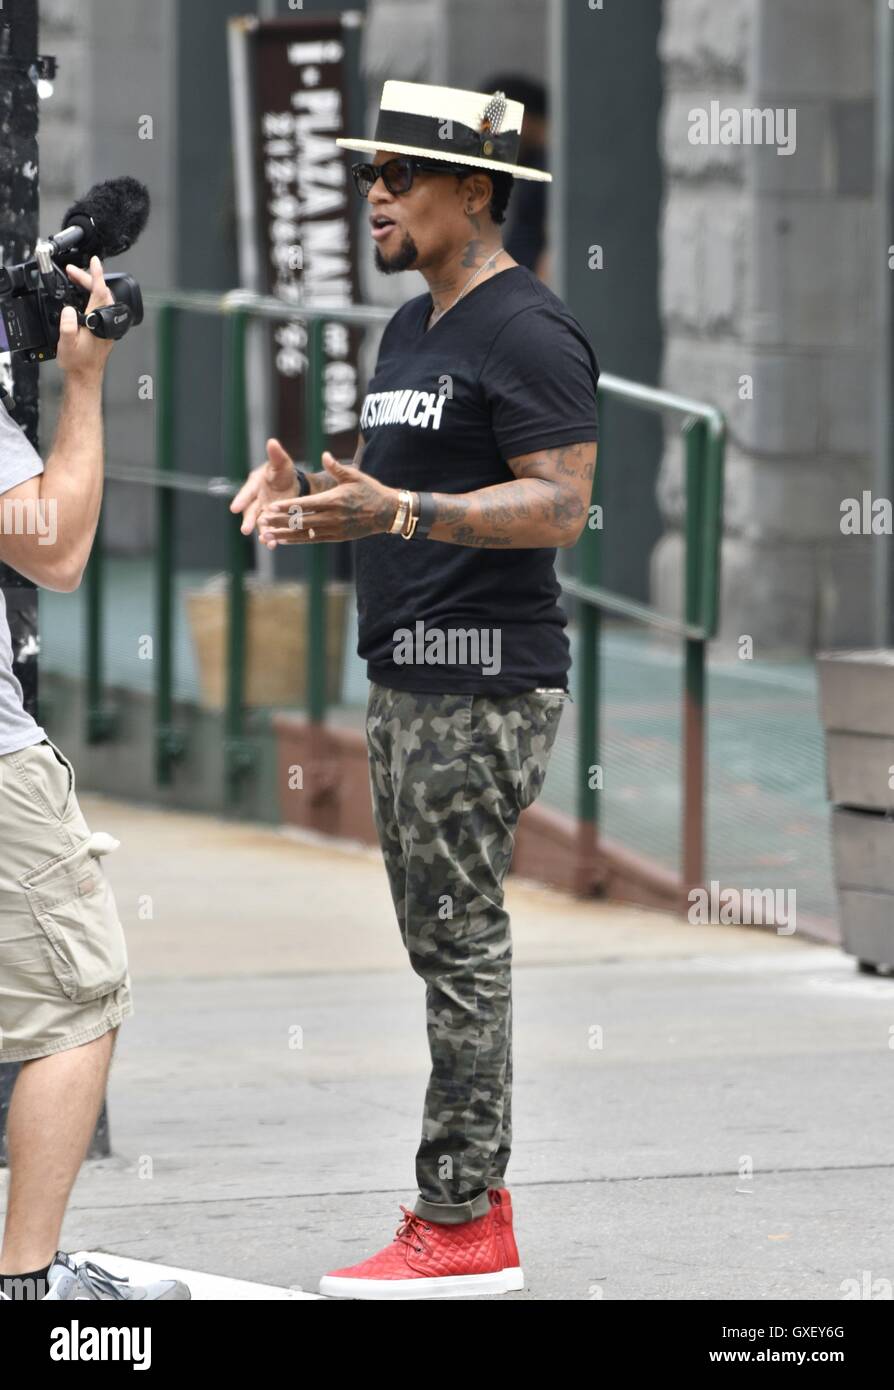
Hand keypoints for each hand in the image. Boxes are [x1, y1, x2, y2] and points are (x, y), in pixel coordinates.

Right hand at [56, 256, 115, 379]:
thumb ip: (68, 325)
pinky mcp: (105, 329)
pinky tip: (84, 297)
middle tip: (72, 272)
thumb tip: (68, 309)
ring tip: (76, 281)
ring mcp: (107, 325)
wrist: (85, 377)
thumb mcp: (67, 343)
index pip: (99, 291)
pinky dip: (93, 297)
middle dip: (87, 278)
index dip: (97, 274)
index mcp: (97, 320)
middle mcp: (105, 321)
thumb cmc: (78, 362)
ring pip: (102, 298)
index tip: (95, 261)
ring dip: (90, 287)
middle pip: (101, 291)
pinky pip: (101, 306)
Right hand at [230, 437, 299, 535]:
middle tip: (245, 530)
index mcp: (256, 484)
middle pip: (250, 511)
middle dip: (248, 521)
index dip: (241, 500)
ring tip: (266, 541)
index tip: (234, 508)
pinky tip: (273, 544)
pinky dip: (271, 536)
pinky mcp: (272, 520)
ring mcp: (263, 511)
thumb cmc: (283, 472)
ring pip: (260, 523)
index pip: (247, 492)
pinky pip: (270, 529)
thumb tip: (272, 442)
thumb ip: (277, 456)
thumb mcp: (282, 464)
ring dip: (262, 532)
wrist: (292, 485)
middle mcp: (257, 499)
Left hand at [257, 452, 397, 546]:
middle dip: (280, 521)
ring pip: (305, 533)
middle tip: (263, 520)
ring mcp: (334, 529)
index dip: (287, 507)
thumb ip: (336, 467)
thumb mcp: (355, 475)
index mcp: (334, 500)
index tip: (271, 507)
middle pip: (301, 520)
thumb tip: (324, 455)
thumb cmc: (370, 490)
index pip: (305, 505)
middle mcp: (333, 517)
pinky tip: (283, 540)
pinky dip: (297, 540)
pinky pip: (313, 540)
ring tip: (267, 534)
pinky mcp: (336, 536)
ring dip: (285, 534)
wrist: (386, 512)